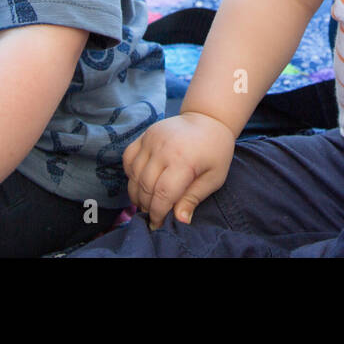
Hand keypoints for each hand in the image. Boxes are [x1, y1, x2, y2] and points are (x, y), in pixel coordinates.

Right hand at [123, 112, 235, 227]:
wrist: (207, 119)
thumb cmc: (215, 151)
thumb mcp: (214, 178)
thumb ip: (193, 198)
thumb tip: (180, 220)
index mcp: (183, 160)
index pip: (162, 194)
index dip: (157, 213)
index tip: (157, 224)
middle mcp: (163, 148)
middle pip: (145, 186)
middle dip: (147, 206)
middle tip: (153, 215)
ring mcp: (151, 139)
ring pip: (134, 174)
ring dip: (137, 193)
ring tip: (146, 202)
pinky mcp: (145, 134)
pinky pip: (128, 158)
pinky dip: (131, 174)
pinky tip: (140, 182)